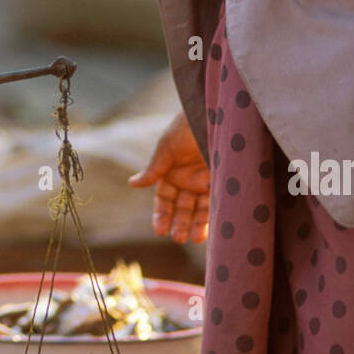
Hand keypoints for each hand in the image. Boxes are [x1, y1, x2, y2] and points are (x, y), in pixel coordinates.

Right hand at [128, 110, 209, 243]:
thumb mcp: (166, 148)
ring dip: (196, 224)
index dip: (162, 215)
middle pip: (182, 208)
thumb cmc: (185, 127)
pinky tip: (208, 229)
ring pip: (199, 209)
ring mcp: (205, 181)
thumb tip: (132, 184)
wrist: (212, 114)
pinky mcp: (222, 180)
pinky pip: (216, 202)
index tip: (160, 230)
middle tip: (178, 238)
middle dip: (179, 223)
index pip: (165, 200)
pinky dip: (212, 216)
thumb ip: (153, 169)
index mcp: (171, 172)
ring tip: (193, 239)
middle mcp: (188, 180)